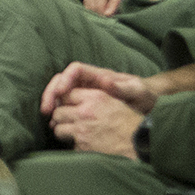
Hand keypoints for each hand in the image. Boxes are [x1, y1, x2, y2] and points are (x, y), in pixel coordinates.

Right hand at [40, 61, 158, 116]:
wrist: (149, 105)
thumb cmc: (144, 95)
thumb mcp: (136, 90)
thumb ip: (122, 87)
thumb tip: (104, 80)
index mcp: (98, 75)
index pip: (75, 70)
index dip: (65, 79)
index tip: (60, 92)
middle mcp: (88, 82)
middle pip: (62, 80)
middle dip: (51, 92)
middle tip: (46, 109)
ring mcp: (84, 94)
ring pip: (60, 93)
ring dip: (51, 103)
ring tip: (48, 117)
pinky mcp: (83, 105)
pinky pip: (65, 105)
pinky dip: (58, 113)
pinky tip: (56, 124)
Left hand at [48, 88, 142, 157]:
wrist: (140, 144)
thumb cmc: (130, 123)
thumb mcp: (114, 101)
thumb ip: (94, 99)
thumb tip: (74, 99)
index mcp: (94, 98)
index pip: (67, 94)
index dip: (66, 101)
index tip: (67, 106)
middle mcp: (85, 112)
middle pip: (58, 112)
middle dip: (61, 118)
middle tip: (66, 123)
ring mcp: (82, 130)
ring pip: (58, 129)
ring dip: (63, 132)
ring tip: (73, 134)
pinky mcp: (82, 146)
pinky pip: (70, 145)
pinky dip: (75, 147)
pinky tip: (85, 146)